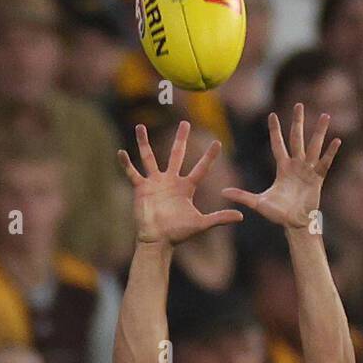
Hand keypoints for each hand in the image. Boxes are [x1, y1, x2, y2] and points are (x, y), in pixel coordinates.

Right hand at [118, 121, 242, 245]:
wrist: (158, 240)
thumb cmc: (178, 233)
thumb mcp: (201, 224)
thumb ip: (219, 218)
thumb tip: (241, 216)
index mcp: (186, 187)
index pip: (201, 168)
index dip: (209, 156)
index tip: (218, 142)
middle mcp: (171, 181)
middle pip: (177, 154)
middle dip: (181, 139)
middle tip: (186, 123)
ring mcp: (155, 182)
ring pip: (149, 157)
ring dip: (144, 142)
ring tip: (140, 126)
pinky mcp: (141, 188)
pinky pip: (132, 173)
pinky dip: (126, 164)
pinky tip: (121, 152)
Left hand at [221, 103, 340, 228]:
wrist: (294, 224)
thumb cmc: (277, 214)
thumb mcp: (258, 203)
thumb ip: (242, 195)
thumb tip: (223, 192)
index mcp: (282, 168)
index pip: (277, 144)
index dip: (275, 130)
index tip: (272, 115)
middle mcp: (296, 165)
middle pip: (297, 138)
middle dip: (298, 122)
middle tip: (299, 105)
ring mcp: (308, 171)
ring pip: (313, 146)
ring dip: (319, 131)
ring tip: (325, 115)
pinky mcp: (317, 179)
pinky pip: (324, 163)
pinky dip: (330, 152)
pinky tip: (337, 140)